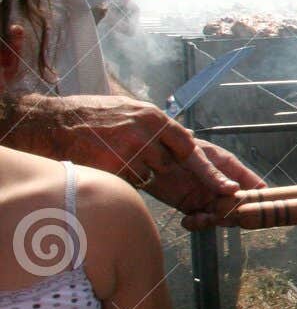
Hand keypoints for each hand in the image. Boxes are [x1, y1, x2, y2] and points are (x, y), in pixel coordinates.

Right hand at [21, 96, 253, 209]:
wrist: (53, 123)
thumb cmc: (93, 118)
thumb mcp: (132, 112)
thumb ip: (158, 128)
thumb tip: (186, 138)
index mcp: (156, 118)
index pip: (193, 147)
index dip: (212, 170)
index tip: (230, 187)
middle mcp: (148, 133)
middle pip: (176, 167)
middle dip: (184, 180)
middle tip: (211, 196)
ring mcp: (132, 151)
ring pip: (153, 177)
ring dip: (143, 176)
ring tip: (117, 158)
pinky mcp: (116, 168)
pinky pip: (133, 185)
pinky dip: (126, 180)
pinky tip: (108, 165)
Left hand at [156, 141, 266, 220]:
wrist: (146, 154)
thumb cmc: (175, 147)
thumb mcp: (197, 157)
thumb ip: (214, 174)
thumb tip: (235, 189)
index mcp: (231, 169)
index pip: (255, 186)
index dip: (258, 199)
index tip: (252, 209)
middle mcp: (223, 185)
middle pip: (240, 206)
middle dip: (233, 214)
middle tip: (220, 216)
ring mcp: (208, 197)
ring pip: (222, 216)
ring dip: (214, 221)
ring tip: (200, 218)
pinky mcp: (191, 206)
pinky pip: (201, 221)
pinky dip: (196, 224)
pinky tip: (187, 220)